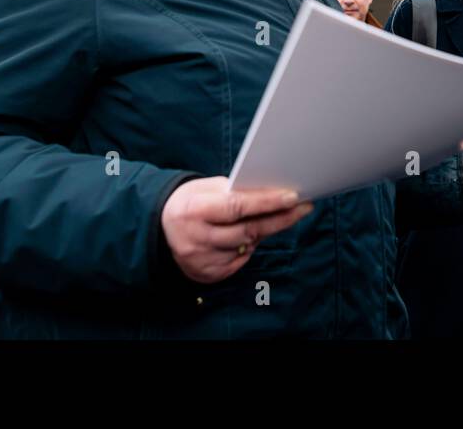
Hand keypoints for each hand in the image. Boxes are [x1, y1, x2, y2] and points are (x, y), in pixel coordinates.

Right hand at [161, 177, 313, 283]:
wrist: (160, 228)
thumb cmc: (191, 202)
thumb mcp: (205, 188)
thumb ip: (234, 192)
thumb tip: (271, 193)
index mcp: (194, 210)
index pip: (237, 206)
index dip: (267, 202)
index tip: (293, 197)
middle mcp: (197, 238)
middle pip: (248, 230)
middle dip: (280, 218)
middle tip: (303, 208)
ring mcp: (201, 260)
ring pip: (247, 246)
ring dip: (263, 232)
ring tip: (271, 217)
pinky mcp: (206, 275)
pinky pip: (240, 261)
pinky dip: (248, 248)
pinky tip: (248, 237)